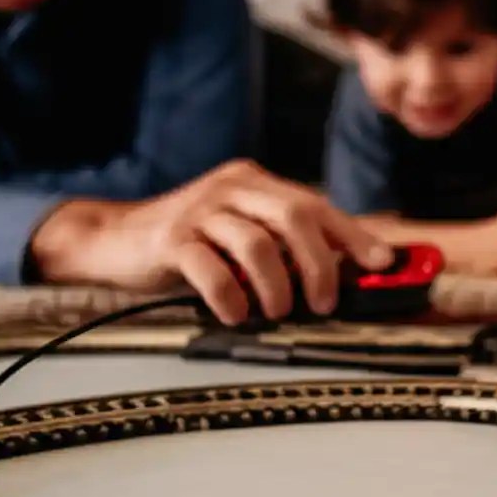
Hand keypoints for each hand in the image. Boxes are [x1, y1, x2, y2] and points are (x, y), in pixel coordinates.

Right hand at [29, 159, 392, 324]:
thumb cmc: (189, 244)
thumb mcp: (241, 235)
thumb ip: (283, 246)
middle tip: (324, 302)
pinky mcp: (171, 239)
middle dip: (320, 264)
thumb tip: (343, 275)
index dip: (353, 234)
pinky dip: (231, 297)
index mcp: (255, 183)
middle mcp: (232, 188)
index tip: (383, 263)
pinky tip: (236, 313)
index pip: (316, 205)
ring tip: (277, 312)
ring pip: (257, 243)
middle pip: (294, 217)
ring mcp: (200, 210)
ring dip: (278, 286)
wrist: (113, 240)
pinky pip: (210, 268)